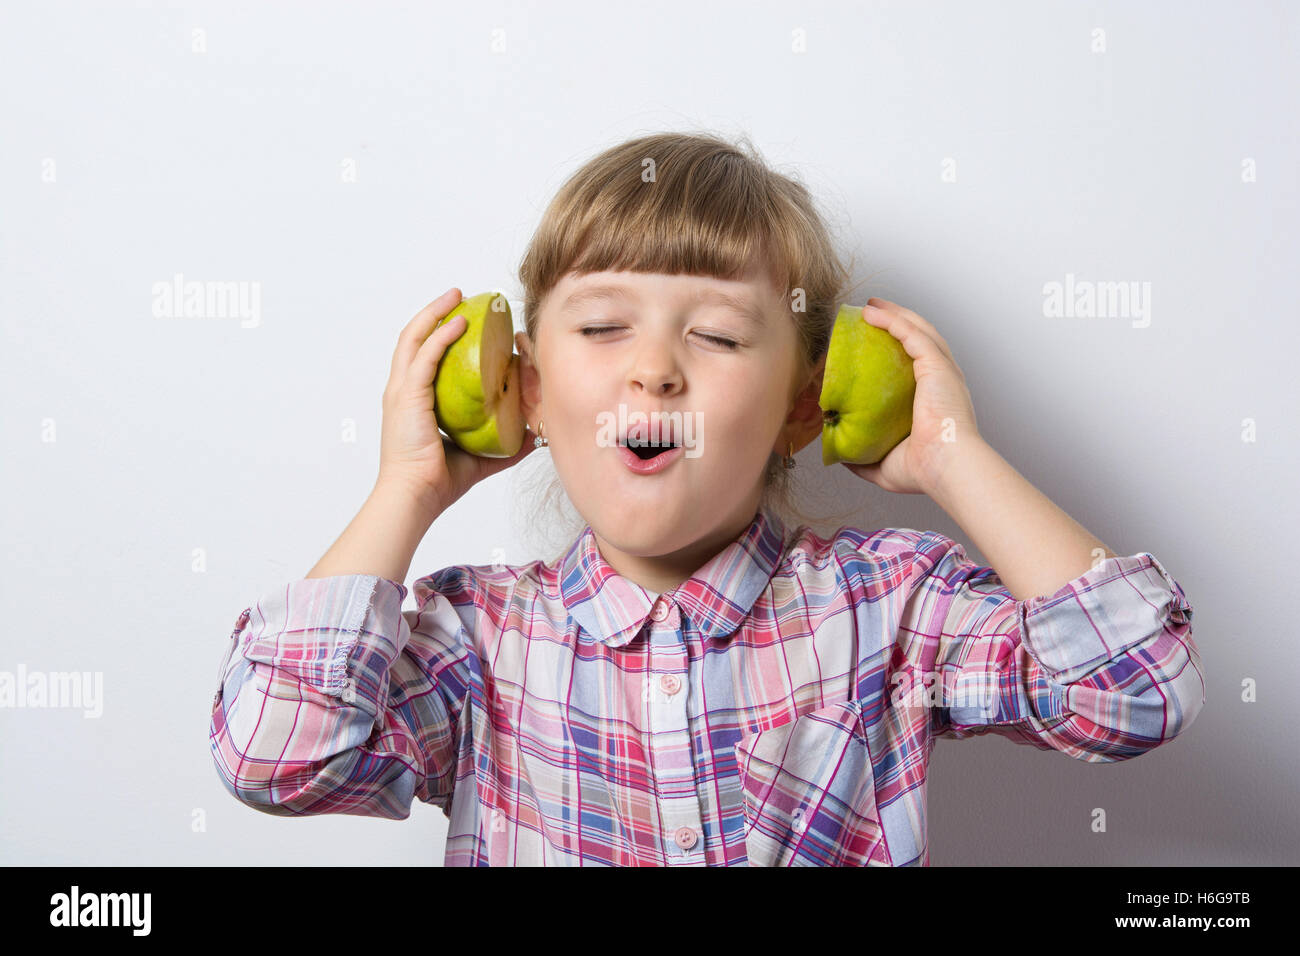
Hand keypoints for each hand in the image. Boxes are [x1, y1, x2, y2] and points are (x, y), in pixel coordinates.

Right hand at [376, 288, 536, 512]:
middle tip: (459, 296)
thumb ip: (505, 445)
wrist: (417, 497)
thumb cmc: (439, 481)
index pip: (422, 357)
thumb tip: (535, 438)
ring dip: (435, 313)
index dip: (439, 335)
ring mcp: (402, 391)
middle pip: (414, 338)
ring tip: (456, 296)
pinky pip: (426, 356)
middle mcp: (402, 391)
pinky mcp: (408, 396)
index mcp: (413, 401)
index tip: (463, 320)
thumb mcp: (481, 457)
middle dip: (435, 313)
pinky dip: (442, 336)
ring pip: (414, 338)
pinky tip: (461, 323)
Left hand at [844, 297, 980, 495]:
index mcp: (935, 399)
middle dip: (896, 321)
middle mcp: (942, 380)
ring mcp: (942, 370)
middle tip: (871, 313)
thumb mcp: (884, 466)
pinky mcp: (936, 365)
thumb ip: (863, 459)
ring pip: (918, 329)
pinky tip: (872, 312)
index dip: (898, 348)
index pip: (917, 364)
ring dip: (893, 313)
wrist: (946, 467)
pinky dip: (892, 319)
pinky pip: (911, 333)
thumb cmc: (924, 471)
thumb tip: (840, 453)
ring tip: (870, 305)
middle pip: (919, 338)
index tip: (875, 341)